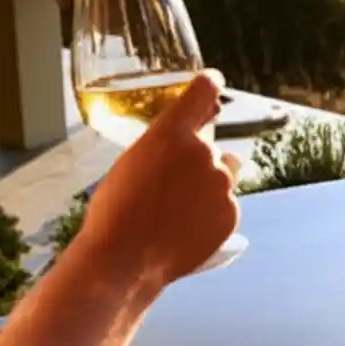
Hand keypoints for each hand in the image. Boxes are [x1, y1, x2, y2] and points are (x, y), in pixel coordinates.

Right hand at [72, 70, 239, 288]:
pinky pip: (226, 204)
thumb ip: (161, 144)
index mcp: (171, 133)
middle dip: (198, 157)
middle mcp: (203, 152)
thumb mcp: (130, 162)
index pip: (203, 90)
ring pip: (225, 172)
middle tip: (174, 183)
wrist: (123, 261)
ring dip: (211, 182)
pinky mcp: (231, 213)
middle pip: (212, 143)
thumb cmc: (114, 212)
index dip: (209, 84)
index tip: (213, 84)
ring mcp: (220, 183)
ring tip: (181, 208)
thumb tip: (180, 137)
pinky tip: (187, 228)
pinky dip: (213, 213)